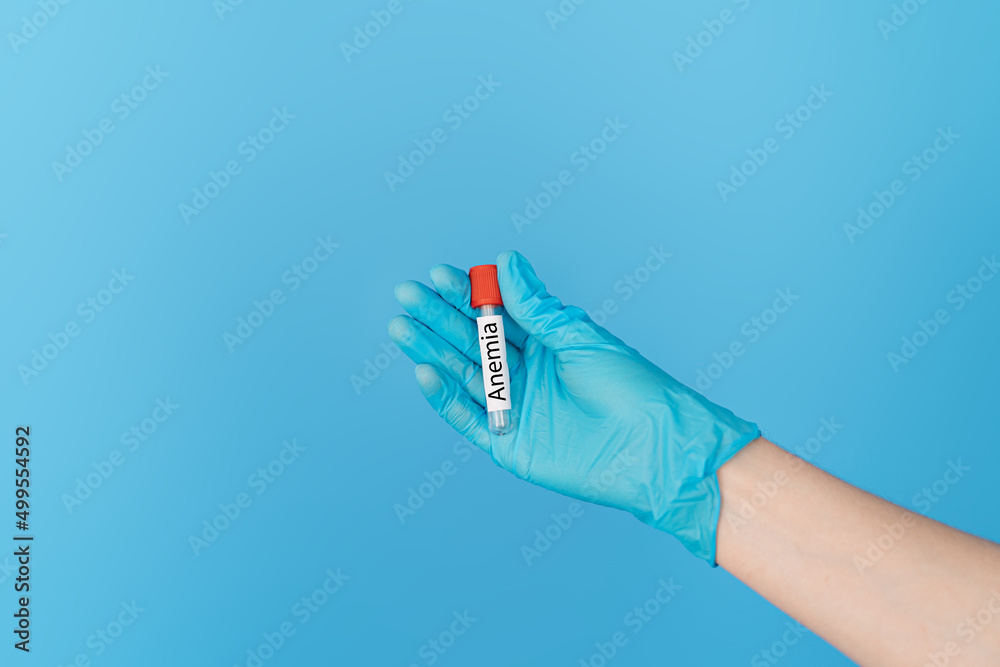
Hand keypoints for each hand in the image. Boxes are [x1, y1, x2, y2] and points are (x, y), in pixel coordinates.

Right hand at [389, 251, 758, 563]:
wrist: (655, 448)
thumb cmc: (631, 388)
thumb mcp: (579, 338)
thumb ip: (535, 307)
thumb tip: (504, 260)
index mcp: (545, 344)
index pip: (496, 314)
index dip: (467, 294)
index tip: (440, 274)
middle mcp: (525, 374)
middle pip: (472, 342)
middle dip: (439, 318)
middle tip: (408, 294)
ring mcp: (515, 408)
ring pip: (463, 375)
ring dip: (432, 351)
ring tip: (403, 326)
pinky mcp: (508, 444)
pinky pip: (468, 418)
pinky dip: (445, 397)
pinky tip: (424, 370)